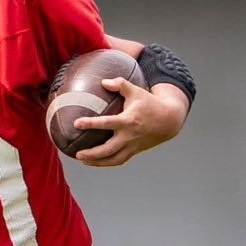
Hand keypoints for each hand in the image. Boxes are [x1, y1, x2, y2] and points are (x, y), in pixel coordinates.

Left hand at [73, 78, 187, 167]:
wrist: (169, 120)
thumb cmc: (149, 103)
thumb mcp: (136, 91)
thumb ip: (120, 84)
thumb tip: (103, 82)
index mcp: (128, 120)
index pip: (107, 123)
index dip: (91, 123)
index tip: (76, 123)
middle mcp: (130, 136)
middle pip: (109, 149)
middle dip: (92, 153)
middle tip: (77, 154)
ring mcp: (133, 145)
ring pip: (114, 159)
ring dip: (97, 162)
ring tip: (82, 160)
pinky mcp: (135, 151)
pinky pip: (119, 160)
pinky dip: (106, 163)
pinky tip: (94, 162)